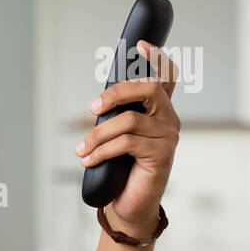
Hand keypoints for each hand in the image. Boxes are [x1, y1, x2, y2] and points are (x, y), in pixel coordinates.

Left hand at [76, 40, 180, 236]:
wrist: (128, 205)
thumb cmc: (121, 169)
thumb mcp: (116, 137)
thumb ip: (116, 116)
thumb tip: (98, 102)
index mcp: (158, 110)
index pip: (165, 78)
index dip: (156, 59)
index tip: (140, 45)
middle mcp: (168, 119)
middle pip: (149, 89)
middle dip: (117, 93)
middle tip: (93, 107)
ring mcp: (168, 136)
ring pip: (128, 121)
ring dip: (97, 135)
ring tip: (81, 150)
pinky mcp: (162, 155)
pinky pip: (126, 143)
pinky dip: (101, 150)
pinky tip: (88, 160)